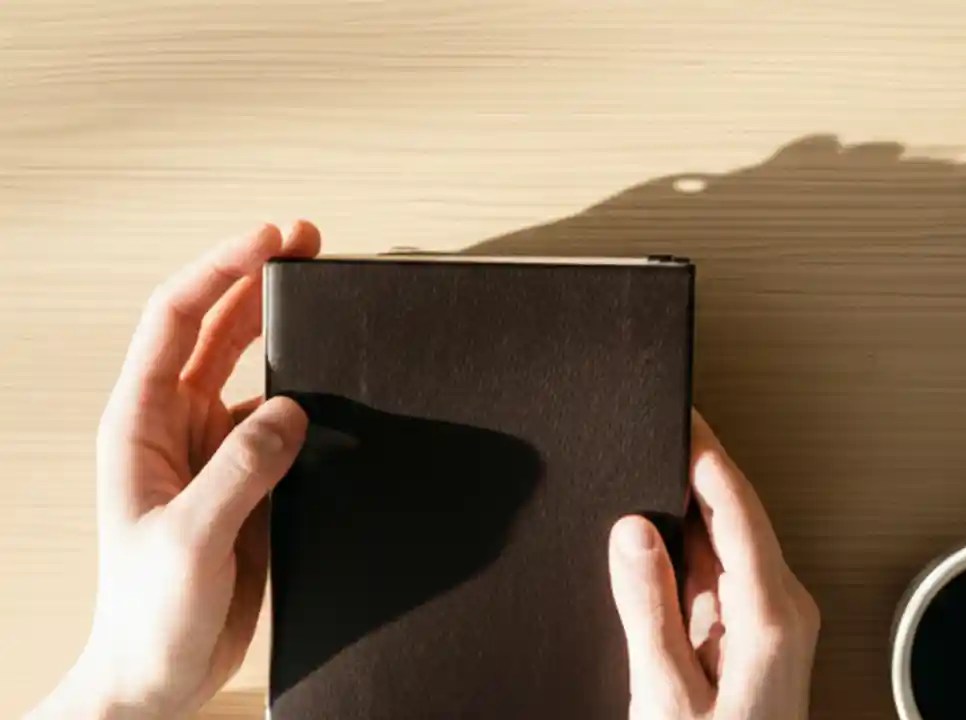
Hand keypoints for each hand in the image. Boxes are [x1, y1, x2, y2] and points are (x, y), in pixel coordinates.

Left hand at [28, 223, 320, 718]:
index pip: (174, 322)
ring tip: (323, 287)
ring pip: (252, 367)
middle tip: (304, 240)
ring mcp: (214, 449)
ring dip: (283, 326)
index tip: (265, 241)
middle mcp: (175, 426)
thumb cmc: (148, 614)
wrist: (158, 674)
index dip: (218, 271)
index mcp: (139, 425)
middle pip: (215, 329)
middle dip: (256, 279)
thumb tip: (291, 408)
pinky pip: (283, 419)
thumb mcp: (188, 539)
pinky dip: (310, 390)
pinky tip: (338, 378)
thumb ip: (241, 470)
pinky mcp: (248, 479)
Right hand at [609, 411, 820, 719]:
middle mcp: (782, 608)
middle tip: (647, 436)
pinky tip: (653, 547)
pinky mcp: (756, 632)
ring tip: (639, 481)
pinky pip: (720, 573)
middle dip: (691, 475)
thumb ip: (649, 610)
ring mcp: (772, 618)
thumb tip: (633, 532)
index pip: (739, 512)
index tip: (682, 415)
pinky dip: (688, 554)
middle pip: (734, 518)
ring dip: (686, 516)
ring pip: (725, 543)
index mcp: (771, 617)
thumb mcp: (667, 697)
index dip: (708, 457)